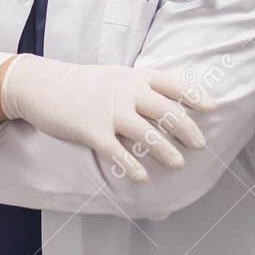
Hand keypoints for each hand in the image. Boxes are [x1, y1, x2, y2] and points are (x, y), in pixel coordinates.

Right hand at [0, 54, 214, 181]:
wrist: (42, 85)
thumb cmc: (82, 84)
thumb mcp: (114, 76)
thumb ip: (139, 86)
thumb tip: (167, 100)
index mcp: (134, 77)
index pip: (172, 83)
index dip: (194, 95)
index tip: (211, 108)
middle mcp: (126, 92)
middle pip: (166, 111)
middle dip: (186, 129)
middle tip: (200, 145)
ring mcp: (109, 111)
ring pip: (146, 134)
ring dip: (166, 151)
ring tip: (178, 164)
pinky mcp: (91, 130)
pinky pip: (117, 152)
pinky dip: (131, 166)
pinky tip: (142, 178)